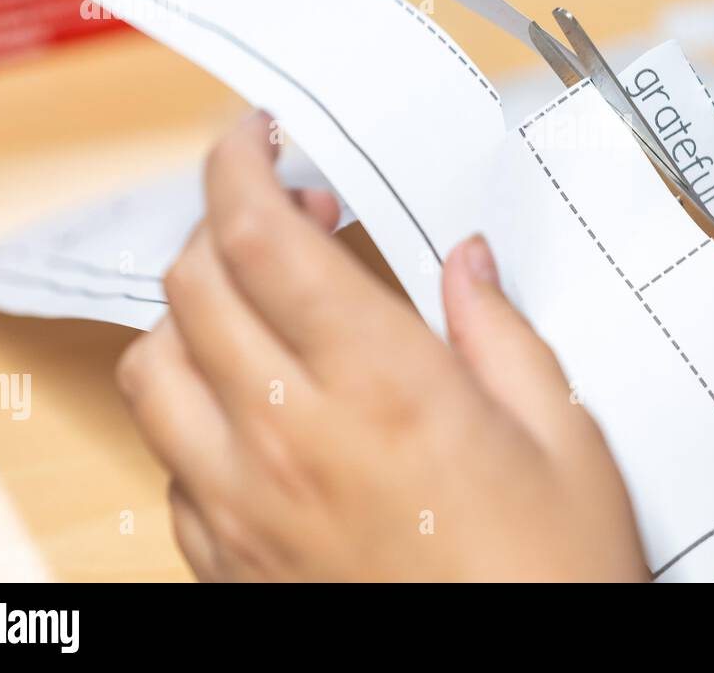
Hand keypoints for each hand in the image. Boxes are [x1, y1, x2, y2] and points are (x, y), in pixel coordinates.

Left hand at [117, 112, 644, 580]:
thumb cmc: (551, 574)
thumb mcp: (563, 436)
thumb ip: (502, 333)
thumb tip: (466, 263)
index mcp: (383, 386)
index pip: (257, 239)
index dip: (238, 166)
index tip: (255, 139)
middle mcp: (291, 437)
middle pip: (191, 285)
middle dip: (223, 221)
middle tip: (289, 215)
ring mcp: (246, 506)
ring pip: (150, 368)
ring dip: (189, 313)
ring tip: (255, 306)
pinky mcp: (230, 561)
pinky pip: (167, 460)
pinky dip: (191, 408)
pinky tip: (255, 411)